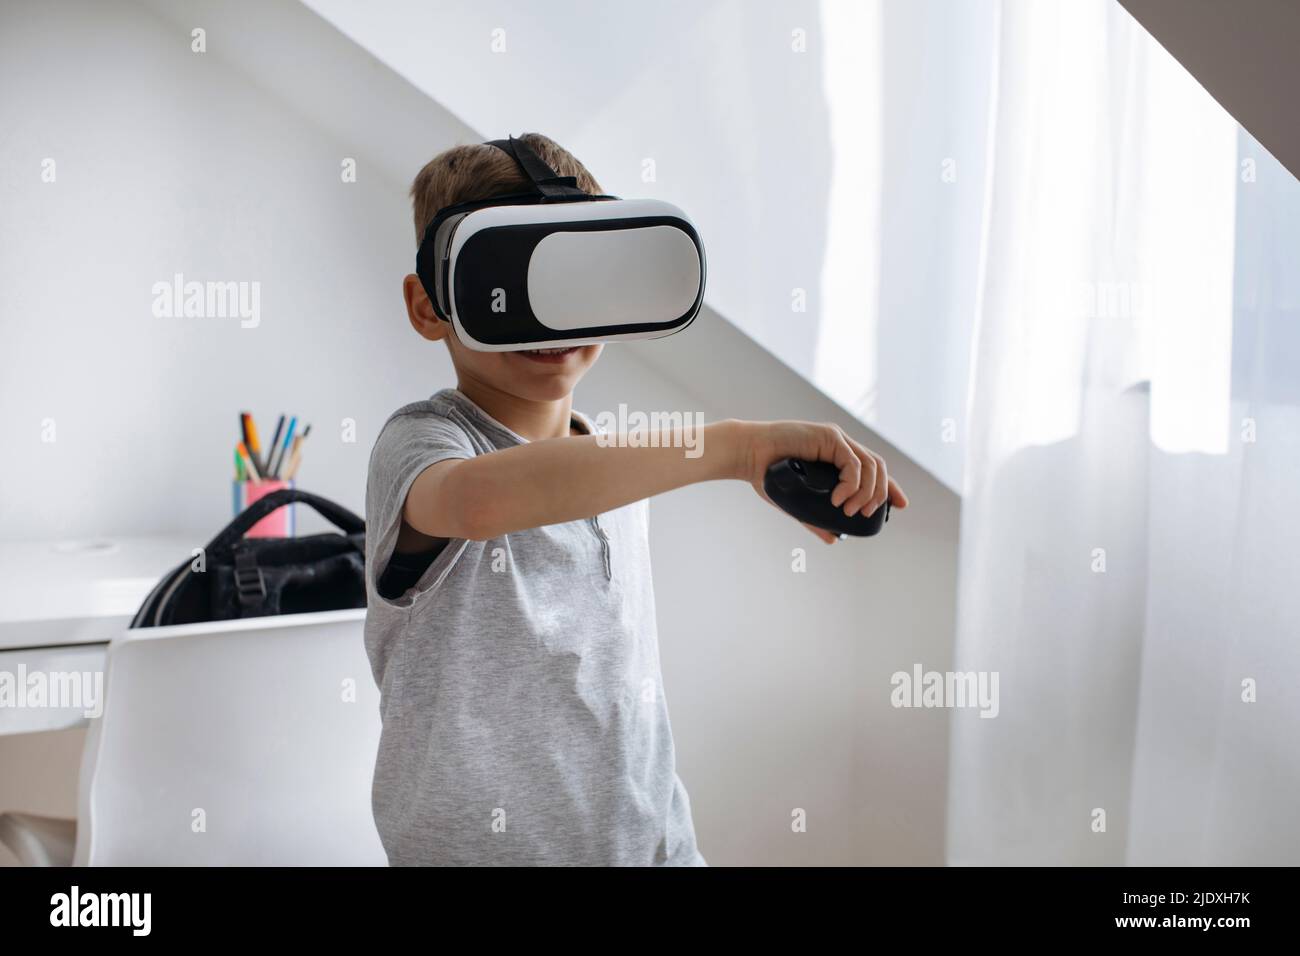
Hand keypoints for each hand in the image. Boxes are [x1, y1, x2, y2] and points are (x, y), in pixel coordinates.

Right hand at [729, 420, 909, 543]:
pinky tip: (839, 499)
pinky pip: (852, 462)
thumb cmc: (767, 476)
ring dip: (866, 492)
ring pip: (871, 466)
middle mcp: (841, 446)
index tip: (901, 506)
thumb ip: (816, 518)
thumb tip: (834, 539)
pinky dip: (852, 483)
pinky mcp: (828, 437)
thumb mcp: (798, 503)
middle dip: (880, 494)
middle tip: (866, 514)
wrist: (747, 455)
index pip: (873, 470)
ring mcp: (836, 440)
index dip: (890, 487)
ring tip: (849, 510)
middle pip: (879, 468)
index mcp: (837, 457)